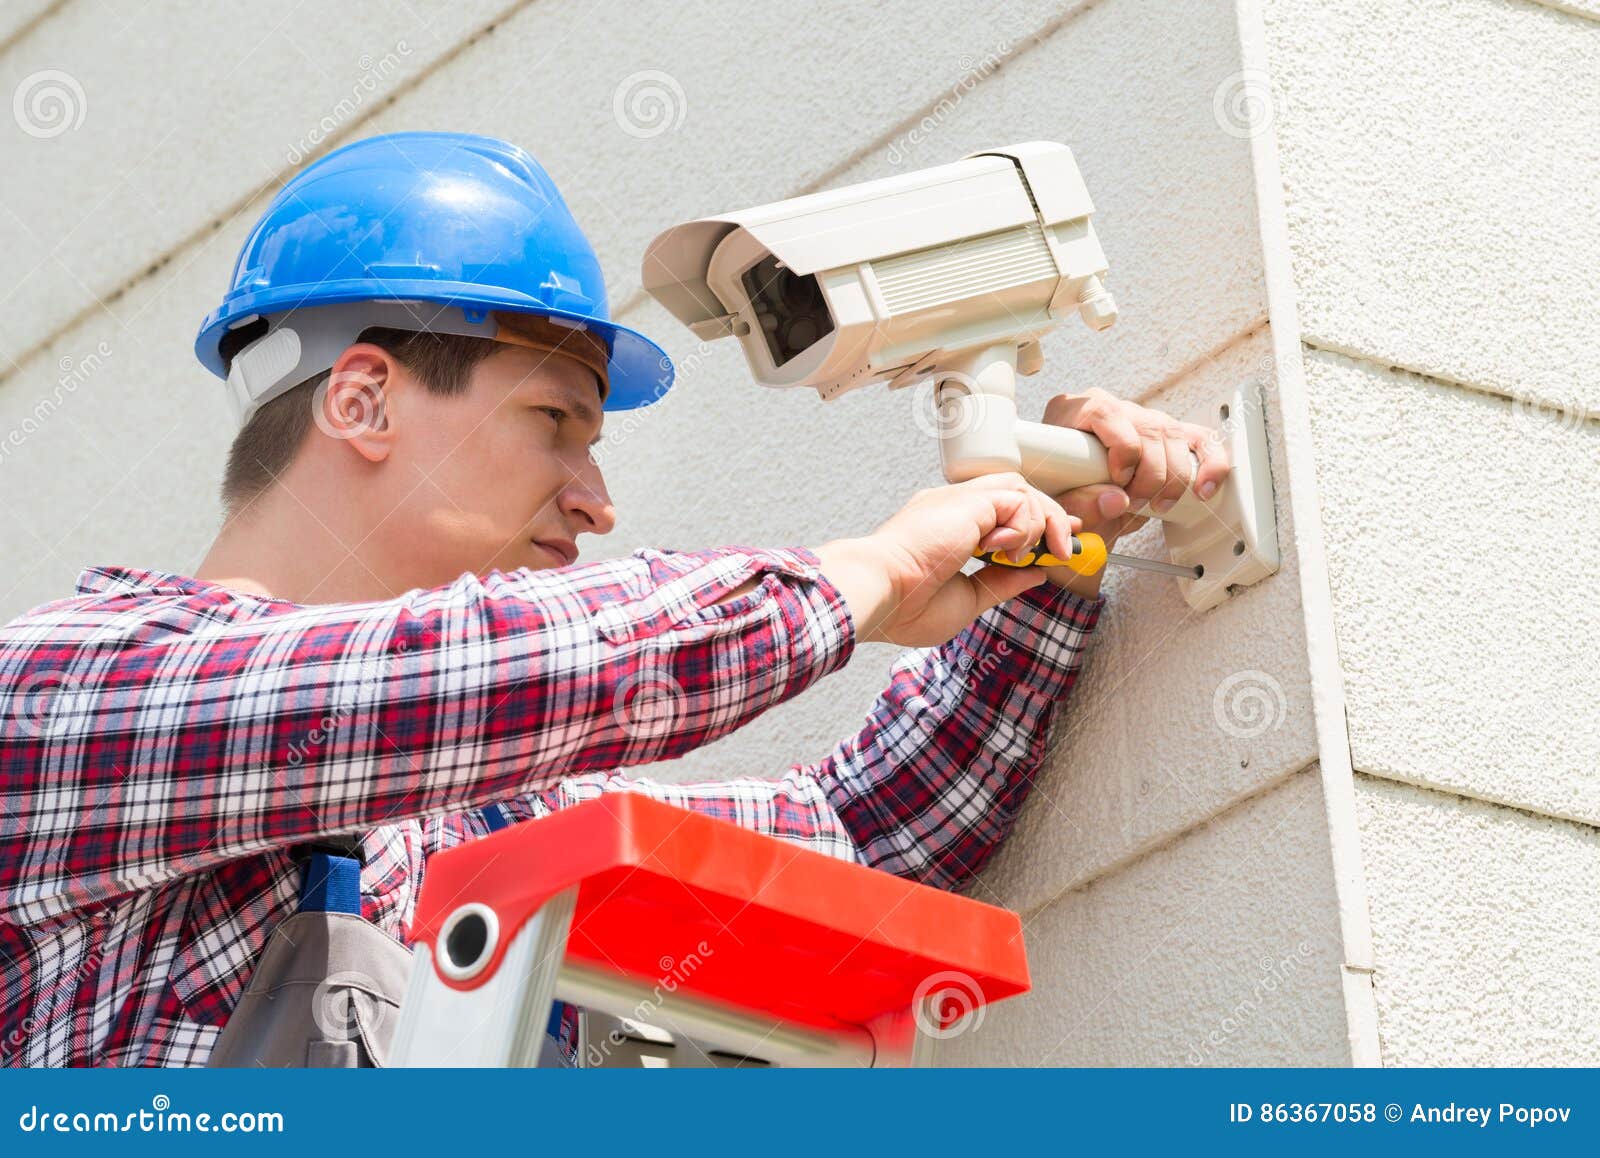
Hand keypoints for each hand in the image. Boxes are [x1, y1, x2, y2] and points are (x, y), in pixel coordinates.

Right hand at [815, 473, 1080, 646]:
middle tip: (1064, 549)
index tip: (1058, 542)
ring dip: (1037, 524)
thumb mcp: (968, 599)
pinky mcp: (967, 501)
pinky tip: (1004, 552)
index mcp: (946, 528)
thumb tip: (1036, 572)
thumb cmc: (906, 607)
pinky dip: (1023, 526)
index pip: (1000, 510)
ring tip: (1023, 558)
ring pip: (1020, 489)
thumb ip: (1002, 583)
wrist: (880, 593)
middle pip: (1016, 492)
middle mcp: (952, 507)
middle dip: (1049, 517)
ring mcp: (958, 500)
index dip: (1034, 521)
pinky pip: (1017, 499)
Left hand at [1036, 389, 1232, 597]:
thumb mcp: (1056, 500)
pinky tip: (1202, 489)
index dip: (1120, 447)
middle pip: (1148, 428)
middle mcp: (1113, 409)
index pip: (1105, 412)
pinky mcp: (1168, 435)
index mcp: (1076, 411)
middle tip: (1138, 503)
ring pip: (1174, 436)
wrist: (1069, 497)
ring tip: (1157, 505)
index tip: (1119, 479)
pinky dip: (1208, 465)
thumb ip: (1079, 501)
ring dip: (1173, 477)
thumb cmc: (1058, 492)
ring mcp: (1143, 419)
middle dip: (1150, 473)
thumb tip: (1117, 501)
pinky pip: (1200, 440)